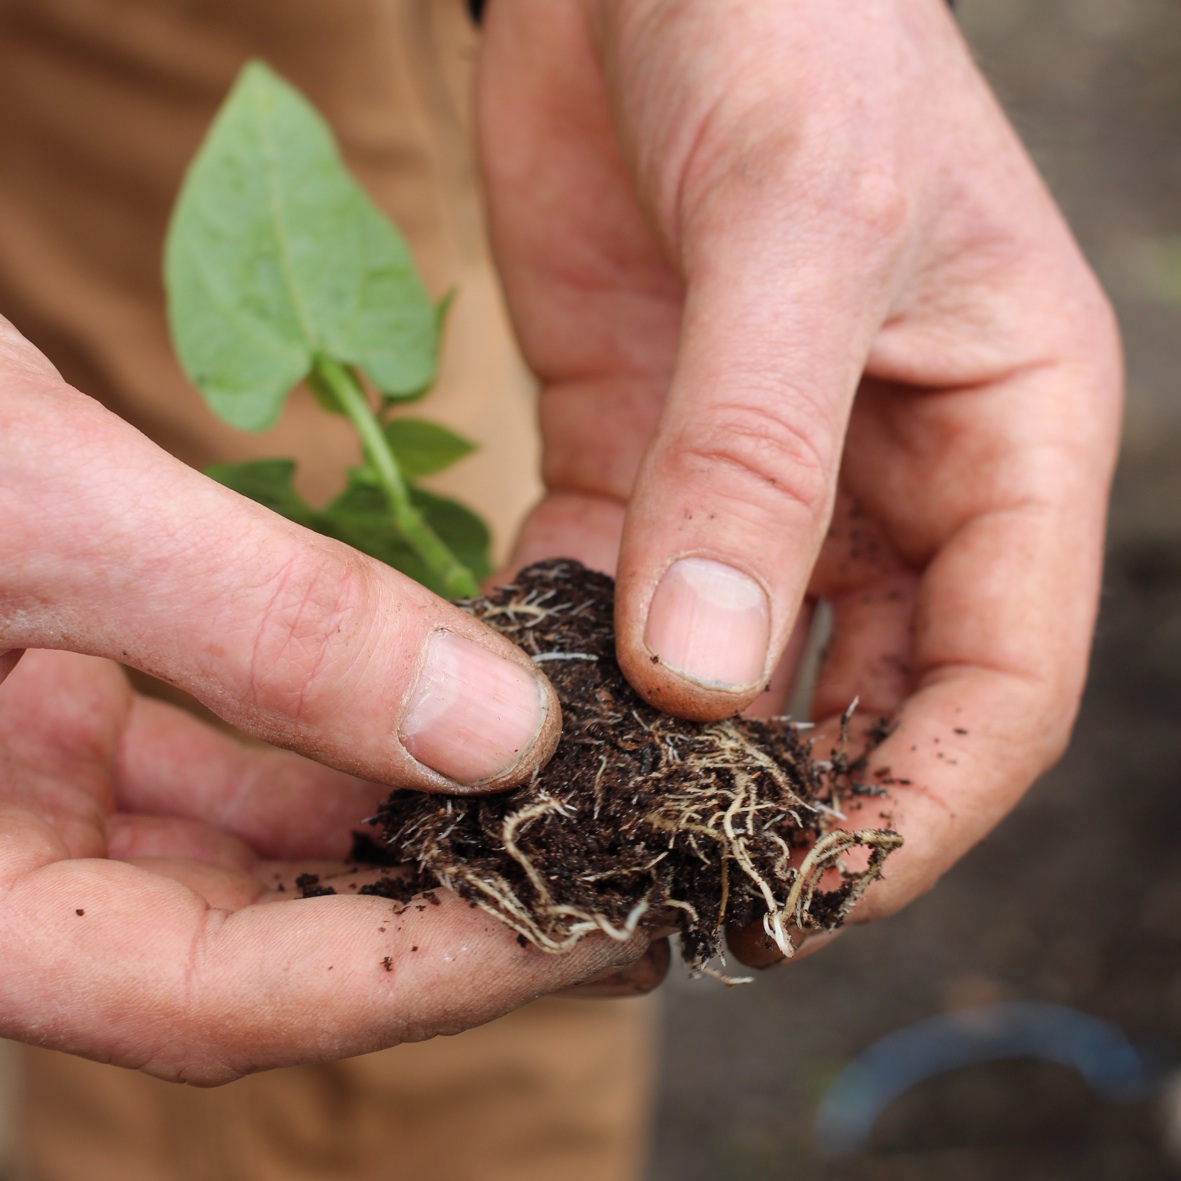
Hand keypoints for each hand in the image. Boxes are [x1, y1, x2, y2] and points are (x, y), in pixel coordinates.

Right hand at [0, 318, 651, 1071]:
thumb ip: (263, 628)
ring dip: (400, 823)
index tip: (589, 929)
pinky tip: (436, 705)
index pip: (216, 995)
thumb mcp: (31, 505)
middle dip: (441, 912)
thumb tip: (503, 733)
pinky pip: (216, 758)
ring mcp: (20, 789)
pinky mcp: (50, 698)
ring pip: (246, 851)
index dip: (415, 973)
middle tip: (616, 875)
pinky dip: (330, 739)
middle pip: (252, 941)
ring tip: (558, 795)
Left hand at [479, 0, 1121, 962]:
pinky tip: (503, 702)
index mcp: (1006, 441)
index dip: (925, 806)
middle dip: (783, 804)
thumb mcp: (796, 224)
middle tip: (674, 890)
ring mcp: (758, 480)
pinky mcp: (640, 454)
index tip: (813, 890)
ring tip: (580, 822)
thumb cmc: (787, 23)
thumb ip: (753, 454)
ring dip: (664, 749)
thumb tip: (706, 675)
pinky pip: (610, 589)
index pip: (1006, 681)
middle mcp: (892, 483)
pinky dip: (562, 656)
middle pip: (866, 701)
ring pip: (733, 667)